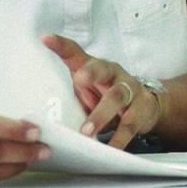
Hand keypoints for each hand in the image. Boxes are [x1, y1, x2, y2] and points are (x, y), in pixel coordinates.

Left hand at [42, 33, 161, 148]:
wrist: (146, 106)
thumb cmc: (107, 97)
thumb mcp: (87, 91)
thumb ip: (68, 97)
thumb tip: (40, 116)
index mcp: (95, 67)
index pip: (76, 53)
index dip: (62, 46)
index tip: (46, 39)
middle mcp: (113, 74)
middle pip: (102, 70)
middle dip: (91, 74)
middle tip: (79, 80)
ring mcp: (130, 89)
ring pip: (117, 97)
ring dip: (101, 114)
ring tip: (87, 131)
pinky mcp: (142, 108)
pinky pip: (130, 123)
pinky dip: (119, 138)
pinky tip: (110, 148)